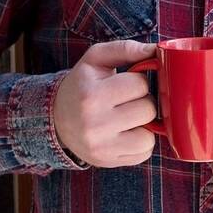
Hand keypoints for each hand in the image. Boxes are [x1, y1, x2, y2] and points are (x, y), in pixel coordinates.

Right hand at [51, 39, 159, 167]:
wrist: (56, 119)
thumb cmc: (82, 84)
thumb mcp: (96, 59)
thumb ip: (126, 49)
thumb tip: (157, 50)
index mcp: (92, 95)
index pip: (140, 84)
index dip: (138, 81)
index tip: (126, 83)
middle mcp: (95, 124)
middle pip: (148, 109)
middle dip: (143, 101)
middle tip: (127, 100)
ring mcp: (102, 148)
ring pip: (149, 136)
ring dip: (145, 124)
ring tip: (129, 117)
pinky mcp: (109, 162)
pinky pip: (145, 153)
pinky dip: (141, 142)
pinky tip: (127, 132)